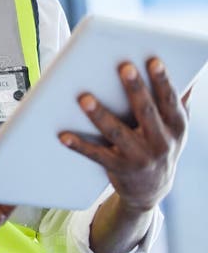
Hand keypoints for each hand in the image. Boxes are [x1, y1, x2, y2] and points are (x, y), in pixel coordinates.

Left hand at [58, 58, 188, 212]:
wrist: (152, 190)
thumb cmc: (161, 146)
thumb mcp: (176, 128)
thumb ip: (180, 103)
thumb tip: (187, 76)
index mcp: (176, 127)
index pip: (170, 100)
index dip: (163, 81)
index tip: (154, 61)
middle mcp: (161, 142)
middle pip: (145, 111)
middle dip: (135, 89)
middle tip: (123, 68)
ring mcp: (139, 157)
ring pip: (117, 133)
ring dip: (100, 115)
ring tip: (84, 98)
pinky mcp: (118, 168)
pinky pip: (96, 155)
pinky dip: (79, 145)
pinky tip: (64, 135)